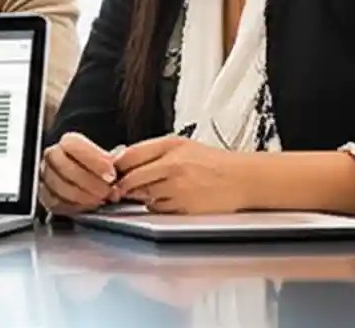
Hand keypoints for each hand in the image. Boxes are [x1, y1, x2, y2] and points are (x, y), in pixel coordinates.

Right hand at [39, 132, 118, 215]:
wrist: (91, 182)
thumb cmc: (100, 169)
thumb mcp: (110, 159)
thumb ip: (114, 158)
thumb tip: (120, 157)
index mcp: (68, 142)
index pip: (72, 144)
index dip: (92, 159)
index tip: (111, 174)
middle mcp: (53, 157)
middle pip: (64, 166)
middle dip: (89, 181)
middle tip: (108, 191)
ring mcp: (47, 176)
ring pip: (58, 186)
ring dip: (83, 196)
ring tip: (101, 200)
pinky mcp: (46, 196)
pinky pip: (55, 202)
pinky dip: (74, 206)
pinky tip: (90, 206)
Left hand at [113, 135, 249, 213]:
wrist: (242, 179)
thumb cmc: (212, 162)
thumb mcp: (180, 145)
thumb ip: (150, 151)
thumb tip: (121, 160)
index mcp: (169, 147)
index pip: (129, 156)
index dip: (116, 166)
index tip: (112, 172)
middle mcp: (172, 166)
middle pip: (131, 179)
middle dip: (122, 186)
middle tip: (120, 188)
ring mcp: (178, 188)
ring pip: (143, 196)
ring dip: (140, 196)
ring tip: (154, 189)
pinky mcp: (184, 207)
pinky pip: (158, 209)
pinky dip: (156, 206)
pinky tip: (168, 199)